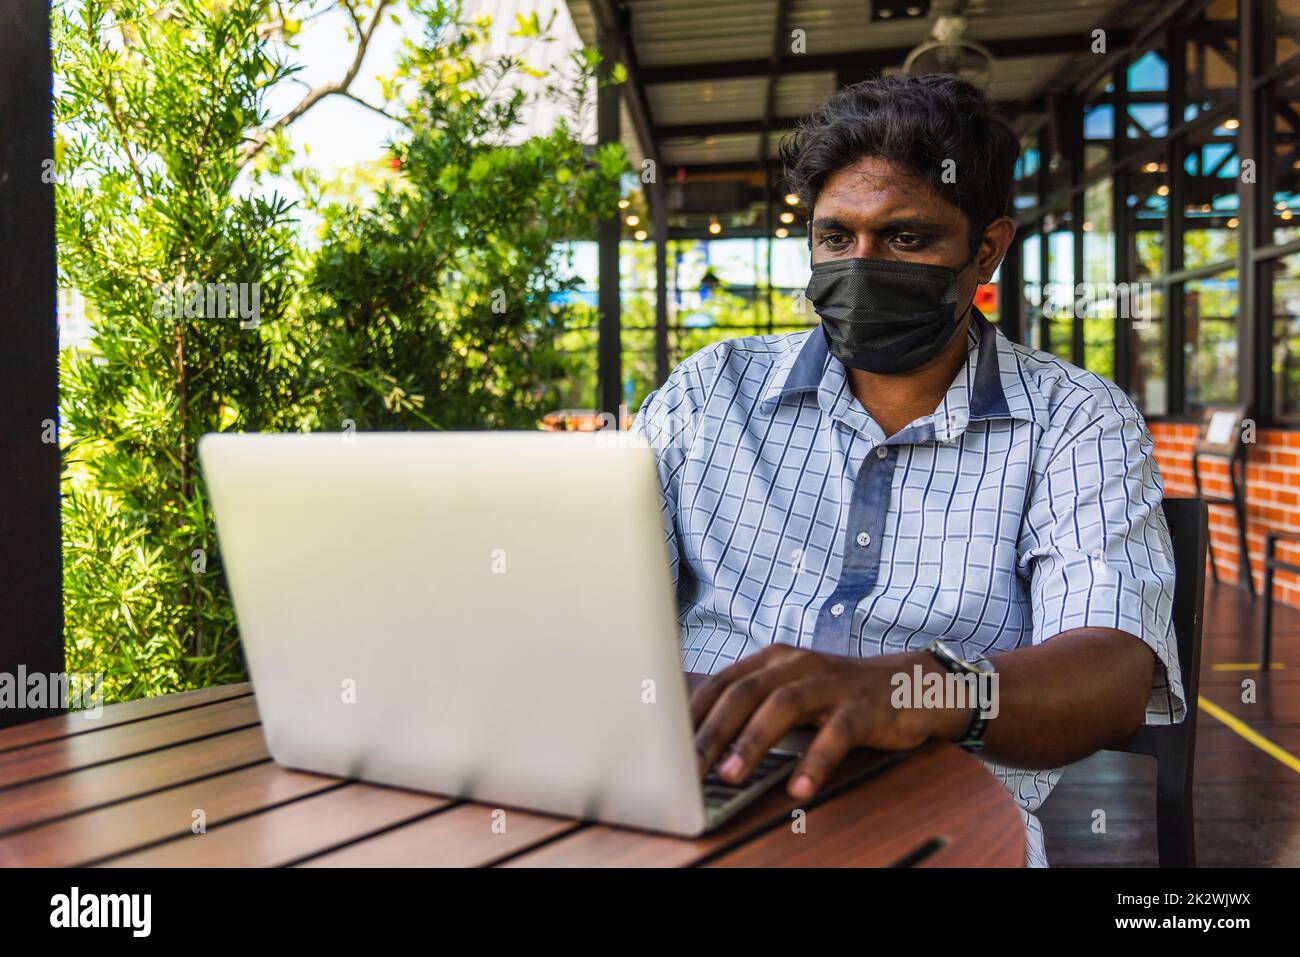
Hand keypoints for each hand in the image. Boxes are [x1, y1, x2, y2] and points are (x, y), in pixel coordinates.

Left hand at [689, 644, 964, 799]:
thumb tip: (702, 742)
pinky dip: (814, 762)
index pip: (720, 683)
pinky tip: (799, 788)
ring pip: (783, 706)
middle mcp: (796, 664)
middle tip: (687, 768)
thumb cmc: (841, 695)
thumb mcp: (793, 693)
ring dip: (751, 742)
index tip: (665, 747)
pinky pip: (836, 734)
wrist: (912, 684)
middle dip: (710, 732)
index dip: (691, 715)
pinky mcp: (863, 706)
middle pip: (743, 692)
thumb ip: (754, 709)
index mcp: (773, 660)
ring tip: (730, 775)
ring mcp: (831, 682)